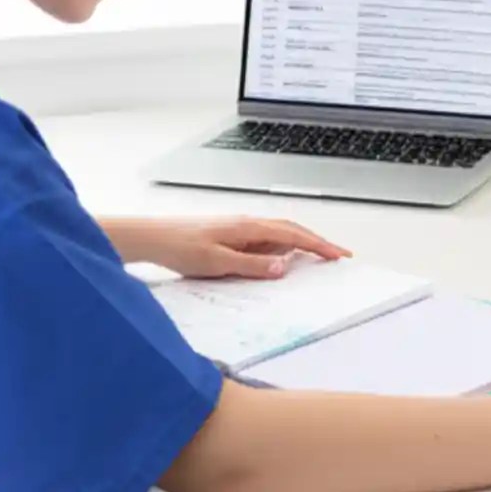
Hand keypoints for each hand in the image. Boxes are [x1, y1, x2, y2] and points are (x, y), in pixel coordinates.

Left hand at [106, 217, 351, 278]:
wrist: (152, 237)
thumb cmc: (180, 246)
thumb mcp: (218, 262)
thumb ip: (252, 266)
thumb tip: (283, 267)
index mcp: (249, 227)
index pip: (293, 235)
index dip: (318, 245)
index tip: (338, 255)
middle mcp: (248, 224)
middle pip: (291, 231)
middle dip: (316, 243)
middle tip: (336, 256)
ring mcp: (239, 228)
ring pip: (278, 235)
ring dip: (299, 245)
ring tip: (316, 259)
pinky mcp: (230, 235)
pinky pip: (263, 241)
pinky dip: (279, 249)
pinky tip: (278, 261)